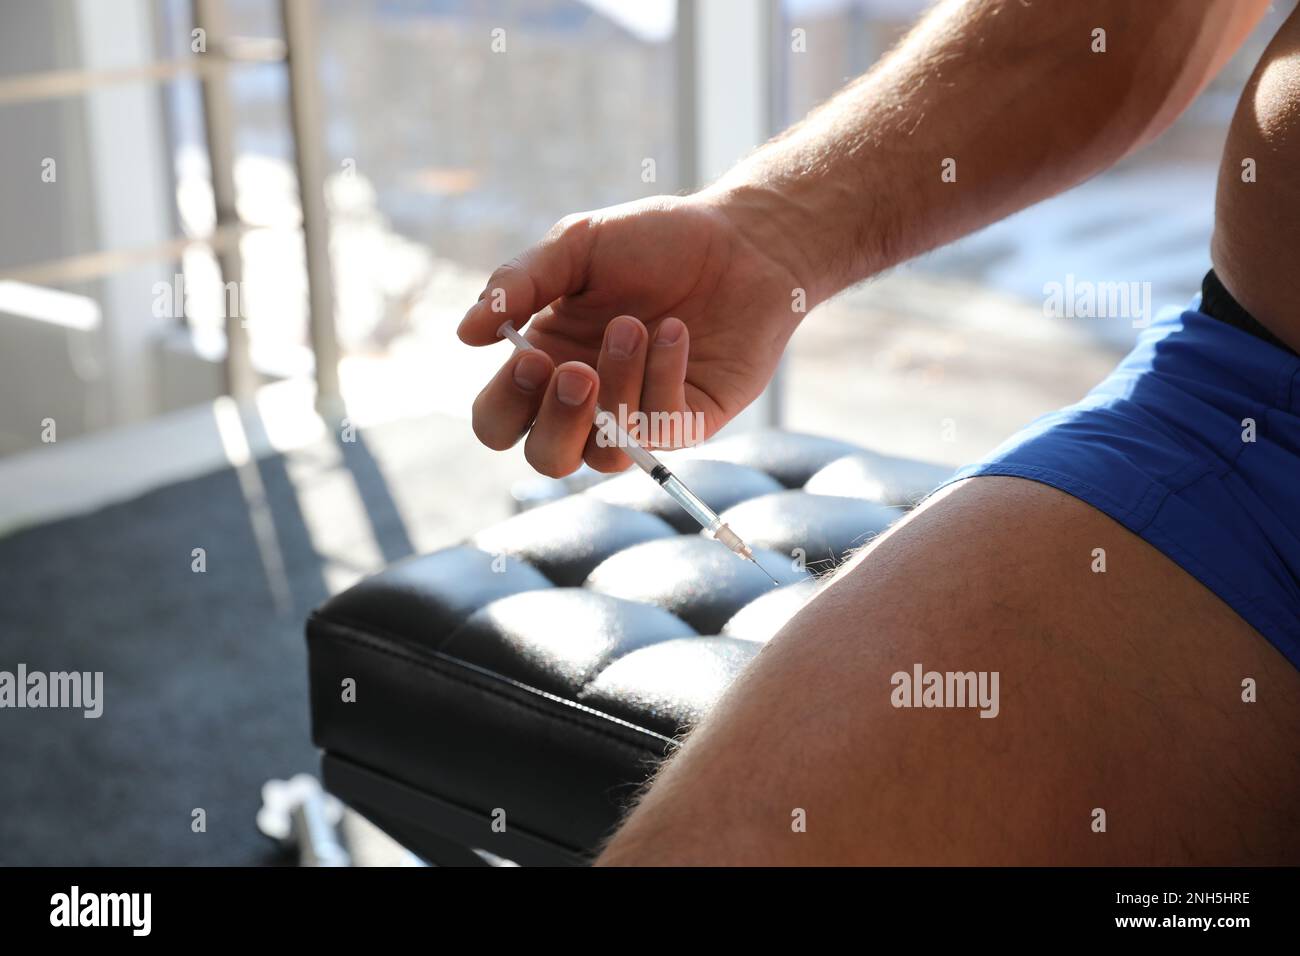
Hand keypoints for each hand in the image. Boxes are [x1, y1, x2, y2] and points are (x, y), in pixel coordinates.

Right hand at [457, 191, 809, 475]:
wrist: (743, 239)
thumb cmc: (657, 241)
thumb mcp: (577, 245)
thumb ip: (520, 283)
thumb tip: (465, 333)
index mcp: (547, 365)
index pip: (499, 422)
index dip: (505, 405)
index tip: (528, 355)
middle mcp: (589, 403)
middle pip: (546, 459)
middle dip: (556, 421)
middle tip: (577, 369)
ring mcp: (640, 418)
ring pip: (605, 455)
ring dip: (616, 390)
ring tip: (634, 326)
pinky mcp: (690, 422)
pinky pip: (661, 429)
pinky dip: (662, 376)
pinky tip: (676, 330)